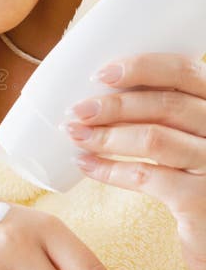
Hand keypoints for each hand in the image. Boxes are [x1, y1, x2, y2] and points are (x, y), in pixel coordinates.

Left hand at [63, 52, 205, 269]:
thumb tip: (103, 92)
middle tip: (77, 110)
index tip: (101, 74)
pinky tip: (87, 165)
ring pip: (154, 139)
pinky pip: (147, 177)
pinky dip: (110, 170)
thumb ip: (167, 113)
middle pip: (166, 104)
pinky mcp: (201, 201)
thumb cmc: (198, 180)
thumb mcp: (192, 138)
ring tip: (76, 135)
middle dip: (114, 105)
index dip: (142, 68)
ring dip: (107, 135)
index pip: (184, 71)